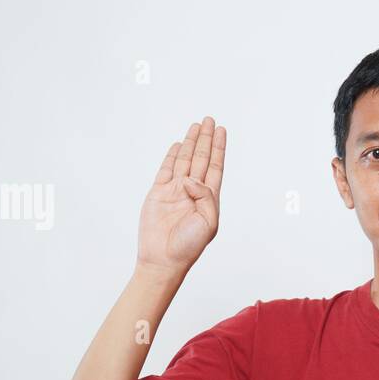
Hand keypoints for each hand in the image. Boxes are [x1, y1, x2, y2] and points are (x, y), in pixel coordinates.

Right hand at [136, 116, 226, 271]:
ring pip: (184, 160)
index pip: (215, 167)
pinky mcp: (158, 193)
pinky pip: (166, 170)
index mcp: (208, 199)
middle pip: (201, 158)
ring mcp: (175, 191)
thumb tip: (190, 179)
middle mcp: (193, 192)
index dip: (218, 148)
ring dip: (190, 143)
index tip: (221, 131)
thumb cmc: (189, 246)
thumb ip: (205, 196)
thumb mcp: (209, 222)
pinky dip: (171, 156)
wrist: (164, 259)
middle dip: (205, 139)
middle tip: (209, 120)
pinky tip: (178, 145)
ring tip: (196, 126)